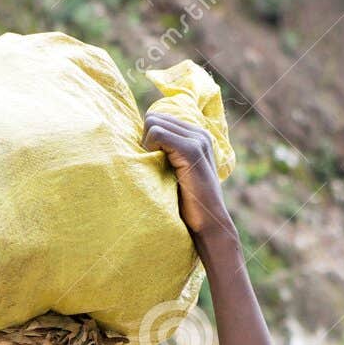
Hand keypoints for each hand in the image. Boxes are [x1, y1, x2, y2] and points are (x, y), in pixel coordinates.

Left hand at [142, 111, 232, 240]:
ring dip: (146, 146)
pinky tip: (156, 168)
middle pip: (153, 118)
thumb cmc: (185, 205)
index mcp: (196, 135)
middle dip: (145, 141)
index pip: (157, 119)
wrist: (207, 226)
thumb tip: (136, 140)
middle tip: (151, 167)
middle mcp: (199, 133)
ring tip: (155, 170)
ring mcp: (197, 139)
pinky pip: (156, 133)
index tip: (151, 163)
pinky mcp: (192, 149)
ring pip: (153, 123)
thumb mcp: (173, 172)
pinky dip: (148, 148)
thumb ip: (164, 153)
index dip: (147, 140)